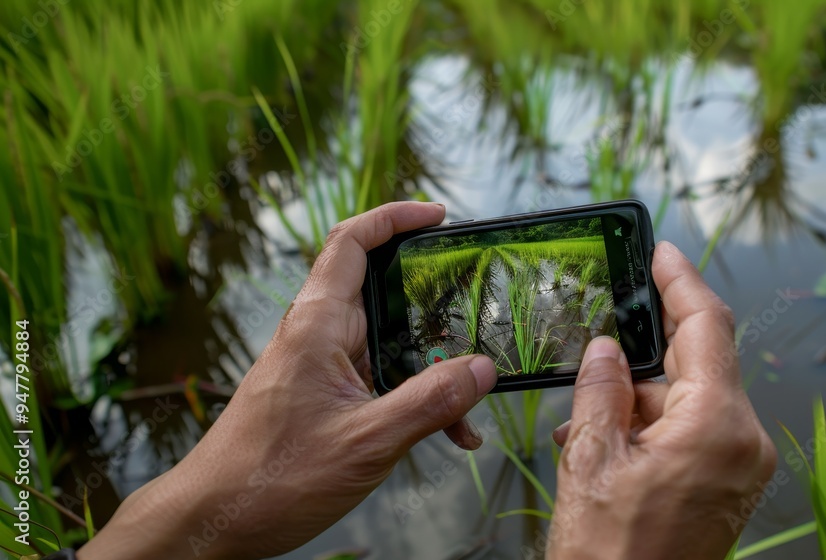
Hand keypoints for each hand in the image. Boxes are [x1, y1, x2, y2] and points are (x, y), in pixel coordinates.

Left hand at [78, 202, 497, 559]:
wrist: (215, 520)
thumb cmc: (271, 480)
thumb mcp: (366, 441)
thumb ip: (429, 403)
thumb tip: (482, 369)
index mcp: (317, 325)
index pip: (351, 242)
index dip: (394, 217)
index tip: (438, 216)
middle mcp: (317, 334)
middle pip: (378, 286)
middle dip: (430, 294)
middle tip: (474, 300)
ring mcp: (319, 364)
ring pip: (386, 340)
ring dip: (429, 361)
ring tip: (469, 393)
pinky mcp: (322, 394)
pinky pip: (379, 377)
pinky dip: (413, 394)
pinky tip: (446, 432)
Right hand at [546, 242, 776, 558]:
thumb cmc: (612, 557)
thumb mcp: (590, 461)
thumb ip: (601, 390)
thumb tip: (605, 348)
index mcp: (716, 425)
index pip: (707, 325)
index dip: (681, 281)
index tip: (661, 252)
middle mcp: (743, 439)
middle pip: (699, 360)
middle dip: (648, 345)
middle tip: (607, 324)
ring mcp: (741, 464)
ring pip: (691, 396)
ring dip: (640, 394)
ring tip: (586, 415)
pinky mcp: (730, 482)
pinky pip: (694, 429)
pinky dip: (653, 423)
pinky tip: (607, 438)